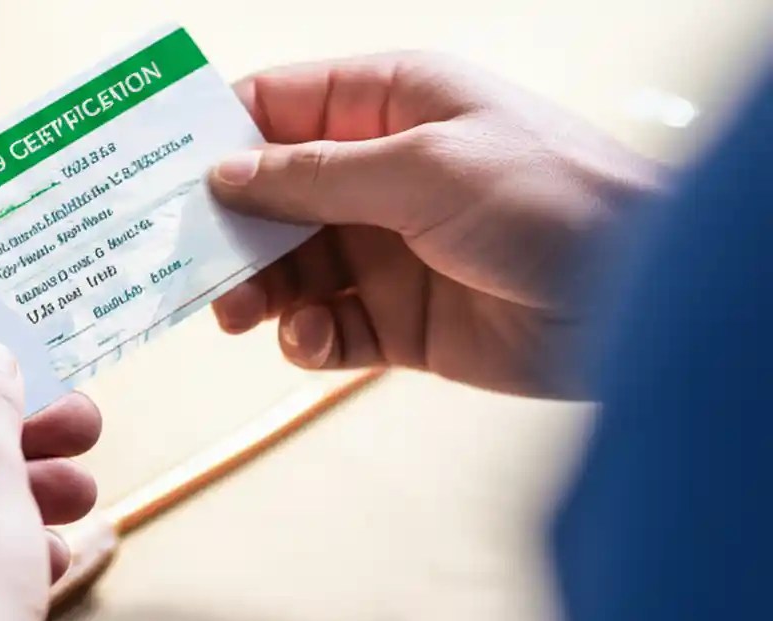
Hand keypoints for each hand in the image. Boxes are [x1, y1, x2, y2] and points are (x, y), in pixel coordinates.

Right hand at [209, 52, 662, 397]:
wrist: (640, 304)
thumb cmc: (553, 199)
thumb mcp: (422, 168)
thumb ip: (314, 175)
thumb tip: (223, 175)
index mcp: (391, 105)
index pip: (278, 107)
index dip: (215, 135)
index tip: (157, 173)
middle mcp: (382, 174)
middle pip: (270, 196)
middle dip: (225, 228)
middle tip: (182, 261)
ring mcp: (388, 249)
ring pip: (288, 268)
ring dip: (254, 291)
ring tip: (236, 312)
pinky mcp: (400, 321)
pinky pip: (327, 328)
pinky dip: (306, 339)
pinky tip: (310, 339)